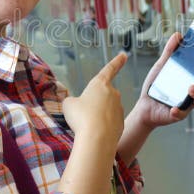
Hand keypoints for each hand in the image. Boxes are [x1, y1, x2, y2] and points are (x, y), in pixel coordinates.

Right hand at [59, 53, 127, 193]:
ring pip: (105, 111)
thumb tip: (76, 105)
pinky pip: (109, 123)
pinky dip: (102, 127)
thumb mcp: (68, 105)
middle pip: (103, 95)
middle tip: (84, 114)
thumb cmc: (81, 117)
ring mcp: (119, 109)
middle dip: (95, 104)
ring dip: (97, 116)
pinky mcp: (121, 123)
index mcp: (100, 84)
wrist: (96, 139)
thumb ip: (73, 102)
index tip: (124, 55)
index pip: (110, 69)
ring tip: (87, 126)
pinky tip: (94, 134)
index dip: (117, 61)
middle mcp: (113, 94)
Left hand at [135, 32, 193, 128]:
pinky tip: (174, 108)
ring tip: (190, 87)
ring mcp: (188, 103)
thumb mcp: (162, 65)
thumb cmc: (157, 84)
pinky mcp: (178, 114)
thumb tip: (178, 35)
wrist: (144, 104)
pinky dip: (179, 111)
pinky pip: (182, 114)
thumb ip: (170, 51)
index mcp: (193, 78)